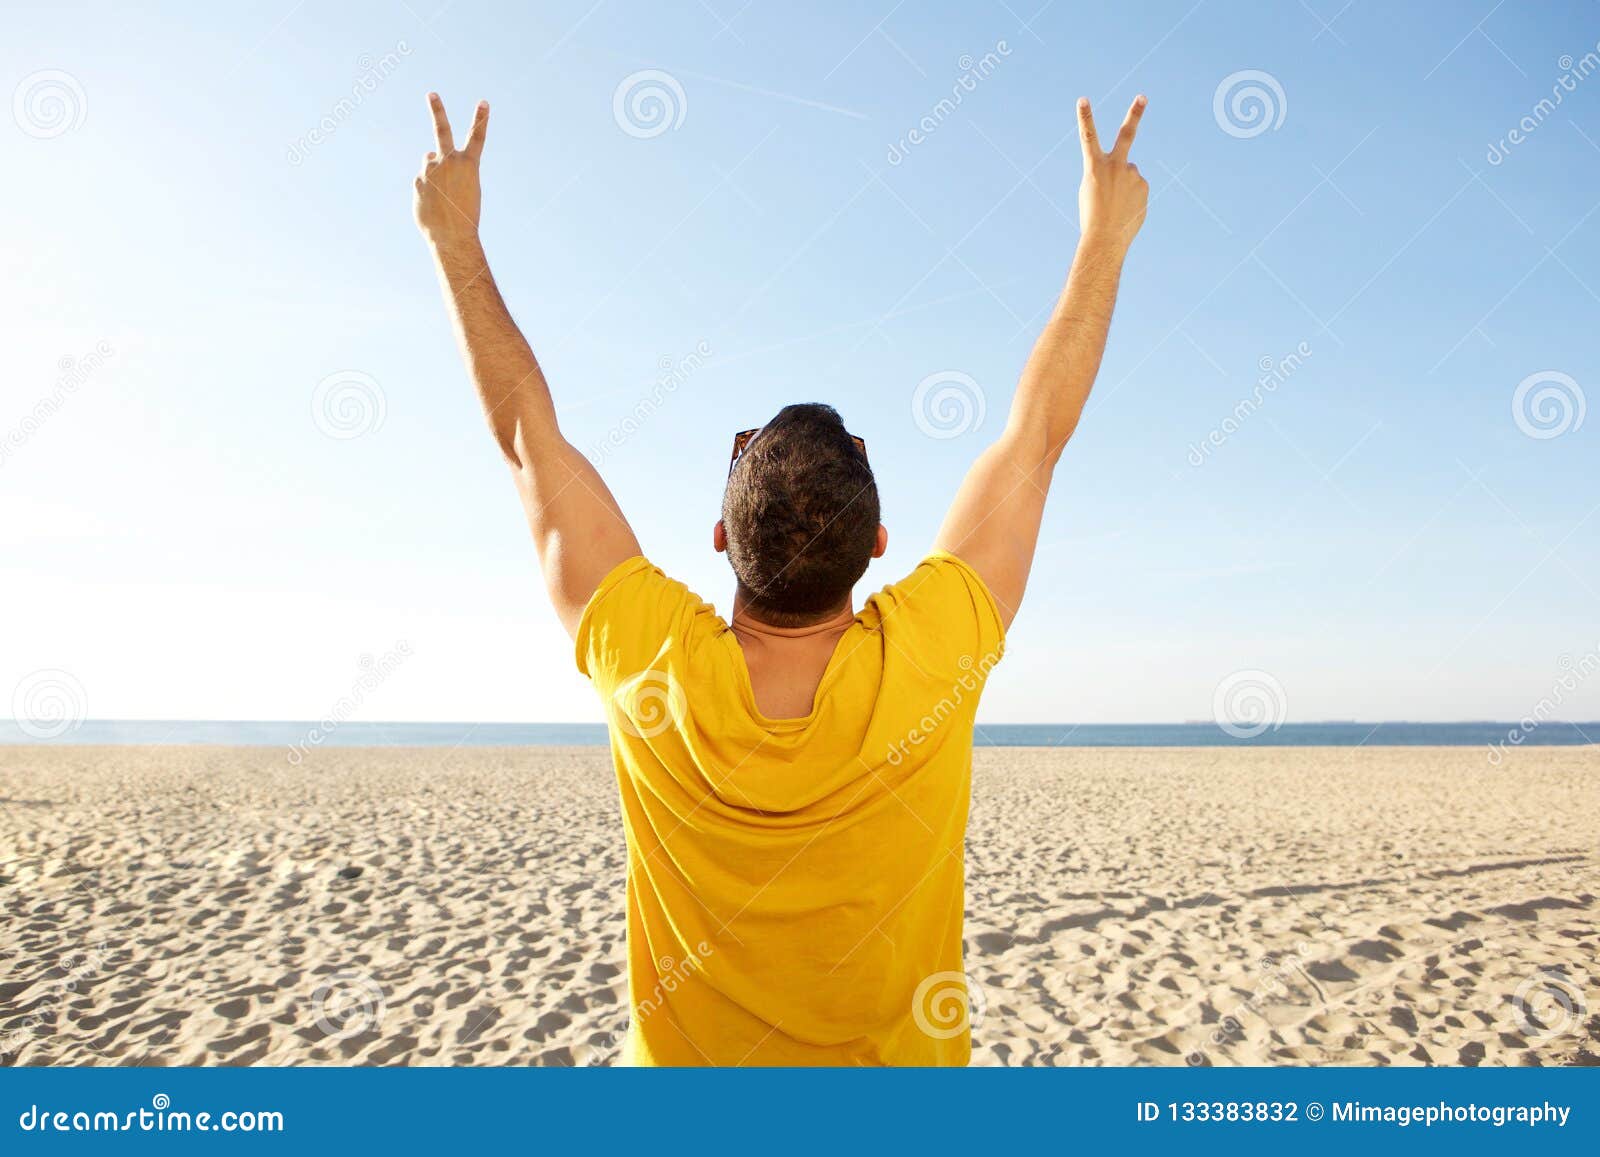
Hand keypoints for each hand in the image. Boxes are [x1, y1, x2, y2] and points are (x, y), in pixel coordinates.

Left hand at [414, 92, 487, 245]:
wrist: (452, 236)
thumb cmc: (465, 217)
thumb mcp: (465, 191)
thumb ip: (447, 169)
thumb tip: (425, 156)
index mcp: (469, 165)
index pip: (477, 137)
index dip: (481, 119)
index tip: (484, 102)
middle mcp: (448, 162)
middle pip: (442, 131)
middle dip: (438, 110)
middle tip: (431, 94)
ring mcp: (431, 170)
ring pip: (429, 161)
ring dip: (434, 170)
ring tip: (442, 193)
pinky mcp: (418, 181)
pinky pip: (422, 181)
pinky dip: (427, 191)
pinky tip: (434, 205)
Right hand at [1076, 95, 1148, 251]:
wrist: (1106, 238)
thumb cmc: (1091, 215)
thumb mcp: (1091, 190)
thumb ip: (1110, 173)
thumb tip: (1133, 169)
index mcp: (1094, 166)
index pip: (1088, 137)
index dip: (1084, 117)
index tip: (1082, 99)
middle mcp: (1116, 166)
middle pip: (1126, 134)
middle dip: (1135, 113)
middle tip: (1143, 97)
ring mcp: (1132, 175)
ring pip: (1128, 173)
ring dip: (1122, 185)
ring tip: (1115, 204)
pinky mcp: (1143, 185)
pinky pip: (1136, 186)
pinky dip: (1130, 196)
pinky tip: (1124, 209)